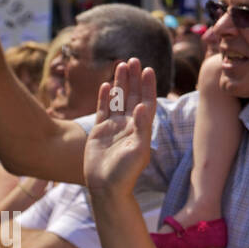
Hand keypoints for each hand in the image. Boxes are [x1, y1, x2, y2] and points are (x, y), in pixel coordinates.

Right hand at [83, 59, 156, 196]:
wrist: (106, 187)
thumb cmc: (126, 172)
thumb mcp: (139, 150)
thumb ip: (142, 128)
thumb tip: (144, 106)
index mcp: (142, 128)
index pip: (147, 101)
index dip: (148, 86)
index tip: (149, 69)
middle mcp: (129, 124)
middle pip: (132, 96)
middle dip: (134, 79)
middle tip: (134, 59)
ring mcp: (114, 127)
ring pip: (118, 99)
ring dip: (120, 83)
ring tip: (122, 65)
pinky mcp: (100, 131)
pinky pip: (103, 110)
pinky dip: (105, 97)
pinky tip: (107, 84)